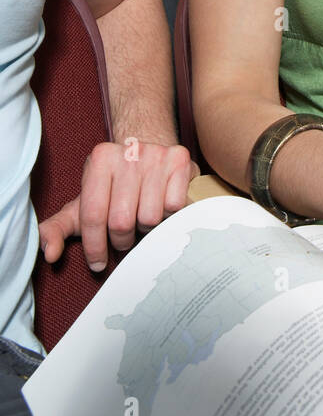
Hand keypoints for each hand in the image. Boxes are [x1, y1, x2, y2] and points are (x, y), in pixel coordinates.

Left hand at [38, 142, 198, 270]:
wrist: (149, 158)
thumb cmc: (113, 188)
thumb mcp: (83, 206)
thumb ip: (58, 229)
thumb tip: (48, 253)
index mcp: (99, 159)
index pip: (93, 215)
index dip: (95, 247)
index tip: (98, 263)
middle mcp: (127, 152)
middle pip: (122, 221)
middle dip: (122, 239)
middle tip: (125, 237)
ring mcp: (155, 154)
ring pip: (150, 217)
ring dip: (146, 228)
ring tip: (143, 219)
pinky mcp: (180, 158)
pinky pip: (174, 206)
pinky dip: (169, 215)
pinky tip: (162, 207)